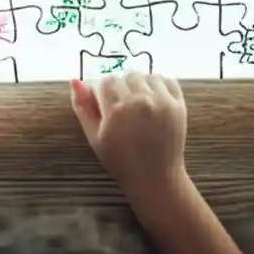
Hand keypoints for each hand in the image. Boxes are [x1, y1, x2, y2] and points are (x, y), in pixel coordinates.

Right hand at [70, 73, 185, 199]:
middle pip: (126, 76)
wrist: (155, 177)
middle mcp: (140, 101)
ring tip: (139, 103)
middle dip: (122, 88)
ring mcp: (162, 102)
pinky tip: (154, 100)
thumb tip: (74, 80)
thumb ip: (83, 107)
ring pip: (146, 75)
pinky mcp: (178, 105)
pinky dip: (159, 85)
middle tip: (124, 108)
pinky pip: (167, 79)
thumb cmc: (120, 160)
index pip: (106, 81)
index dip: (104, 92)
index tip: (107, 105)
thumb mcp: (94, 137)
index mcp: (117, 110)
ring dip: (140, 84)